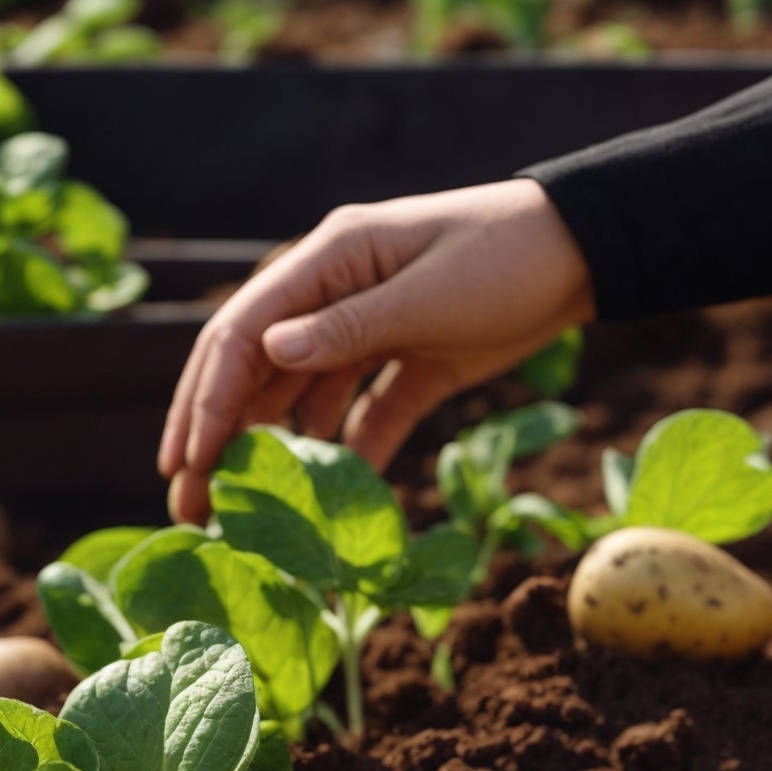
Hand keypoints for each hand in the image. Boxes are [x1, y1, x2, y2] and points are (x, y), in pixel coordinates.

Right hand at [158, 178, 593, 522]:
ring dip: (272, 452)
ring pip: (304, 398)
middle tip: (186, 503)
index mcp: (329, 261)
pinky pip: (367, 415)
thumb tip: (267, 353)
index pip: (244, 333)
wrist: (585, 256)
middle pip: (258, 370)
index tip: (187, 461)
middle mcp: (336, 296)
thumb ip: (349, 327)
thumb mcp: (427, 294)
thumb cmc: (506, 256)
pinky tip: (325, 499)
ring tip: (240, 514)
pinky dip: (347, 453)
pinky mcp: (413, 365)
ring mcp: (373, 332)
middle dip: (217, 435)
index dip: (208, 398)